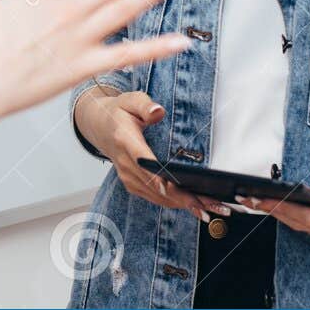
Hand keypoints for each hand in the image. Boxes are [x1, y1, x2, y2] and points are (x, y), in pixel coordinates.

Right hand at [74, 88, 229, 216]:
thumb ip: (144, 105)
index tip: (174, 188)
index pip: (142, 161)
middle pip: (155, 185)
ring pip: (157, 196)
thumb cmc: (119, 112)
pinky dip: (174, 203)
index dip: (158, 177)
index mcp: (124, 140)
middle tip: (208, 205)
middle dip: (182, 197)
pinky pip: (154, 198)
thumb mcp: (130, 100)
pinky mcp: (132, 184)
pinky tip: (194, 207)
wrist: (100, 126)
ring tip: (209, 209)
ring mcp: (127, 176)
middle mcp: (125, 163)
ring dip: (183, 204)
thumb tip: (158, 111)